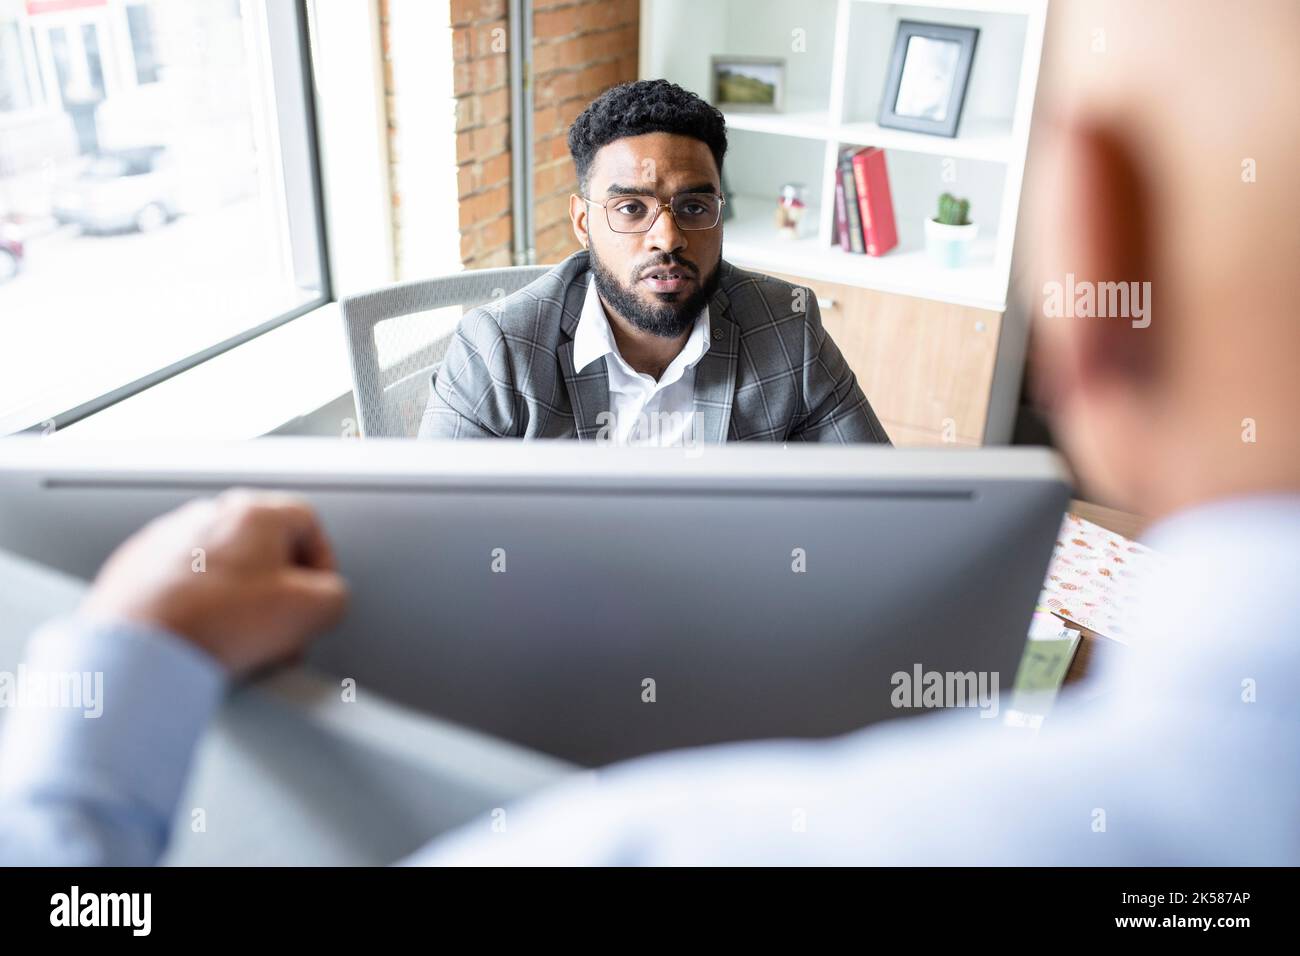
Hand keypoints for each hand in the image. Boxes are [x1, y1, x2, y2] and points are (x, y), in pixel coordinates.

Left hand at [82, 490, 349, 675]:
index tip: (318, 595)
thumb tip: (329, 597)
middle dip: (280, 589)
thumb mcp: (313, 612)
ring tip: (241, 640)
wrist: (138, 651)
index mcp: (254, 513)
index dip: (323, 564)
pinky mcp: (136, 567)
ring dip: (240, 599)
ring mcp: (167, 538)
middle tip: (283, 624)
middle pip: (264, 546)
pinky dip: (198, 606)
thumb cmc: (216, 625)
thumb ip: (336, 594)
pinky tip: (202, 638)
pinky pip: (183, 582)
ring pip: (223, 565)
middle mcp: (208, 515)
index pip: (309, 522)